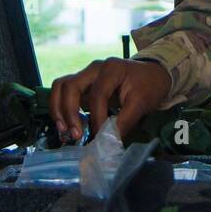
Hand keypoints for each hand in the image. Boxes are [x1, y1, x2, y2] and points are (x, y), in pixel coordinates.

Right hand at [48, 58, 171, 142]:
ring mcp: (86, 75)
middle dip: (69, 112)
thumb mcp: (142, 103)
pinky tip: (65, 126)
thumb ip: (124, 122)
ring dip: (58, 109)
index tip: (101, 136)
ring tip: (63, 131)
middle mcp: (94, 68)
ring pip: (61, 86)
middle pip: (70, 86)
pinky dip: (60, 108)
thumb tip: (108, 142)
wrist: (152, 75)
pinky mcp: (82, 84)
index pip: (98, 94)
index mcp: (111, 68)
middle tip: (75, 135)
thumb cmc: (148, 86)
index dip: (97, 117)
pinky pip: (63, 92)